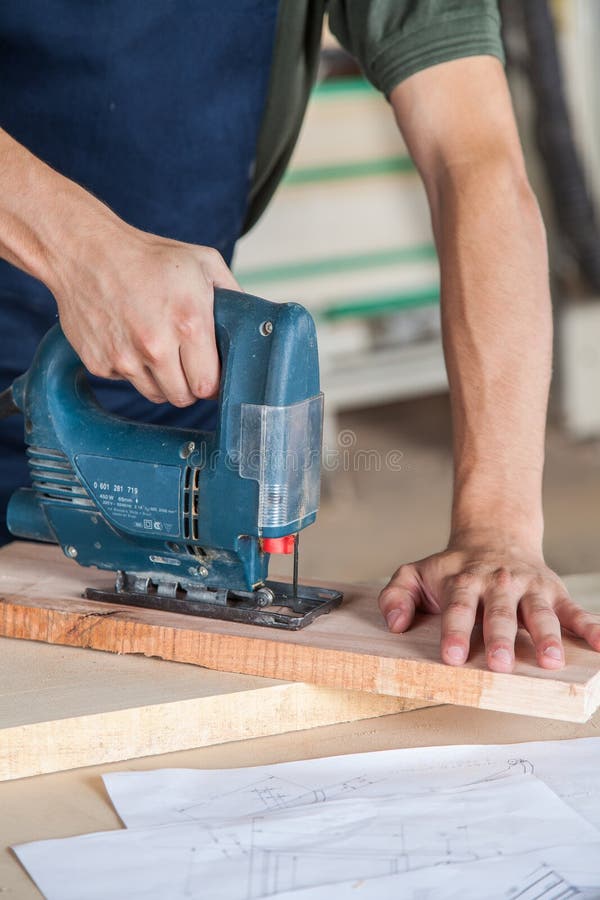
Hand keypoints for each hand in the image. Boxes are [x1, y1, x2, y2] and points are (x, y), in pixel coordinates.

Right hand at [50, 221, 239, 405]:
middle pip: (183, 397)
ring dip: (161, 380)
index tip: (209, 372)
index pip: (209, 385)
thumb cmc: (147, 255)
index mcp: (189, 323)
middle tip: (185, 362)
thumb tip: (252, 322)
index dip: (212, 381)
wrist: (85, 250)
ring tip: (157, 347)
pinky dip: (131, 368)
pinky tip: (129, 338)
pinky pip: (126, 380)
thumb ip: (233, 294)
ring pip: (155, 394)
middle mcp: (157, 346)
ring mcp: (125, 358)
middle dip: (189, 384)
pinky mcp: (100, 363)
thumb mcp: (202, 262)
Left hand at [378, 537, 599, 671]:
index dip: (454, 631)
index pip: (457, 607)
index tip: (452, 657)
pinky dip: (590, 626)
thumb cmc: (453, 568)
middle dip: (500, 638)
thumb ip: (397, 596)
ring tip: (551, 661)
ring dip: (546, 635)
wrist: (494, 536)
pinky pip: (573, 610)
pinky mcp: (553, 591)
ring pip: (539, 612)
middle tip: (501, 664)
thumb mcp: (416, 573)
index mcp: (463, 581)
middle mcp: (498, 583)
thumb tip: (395, 624)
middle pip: (499, 612)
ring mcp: (528, 587)